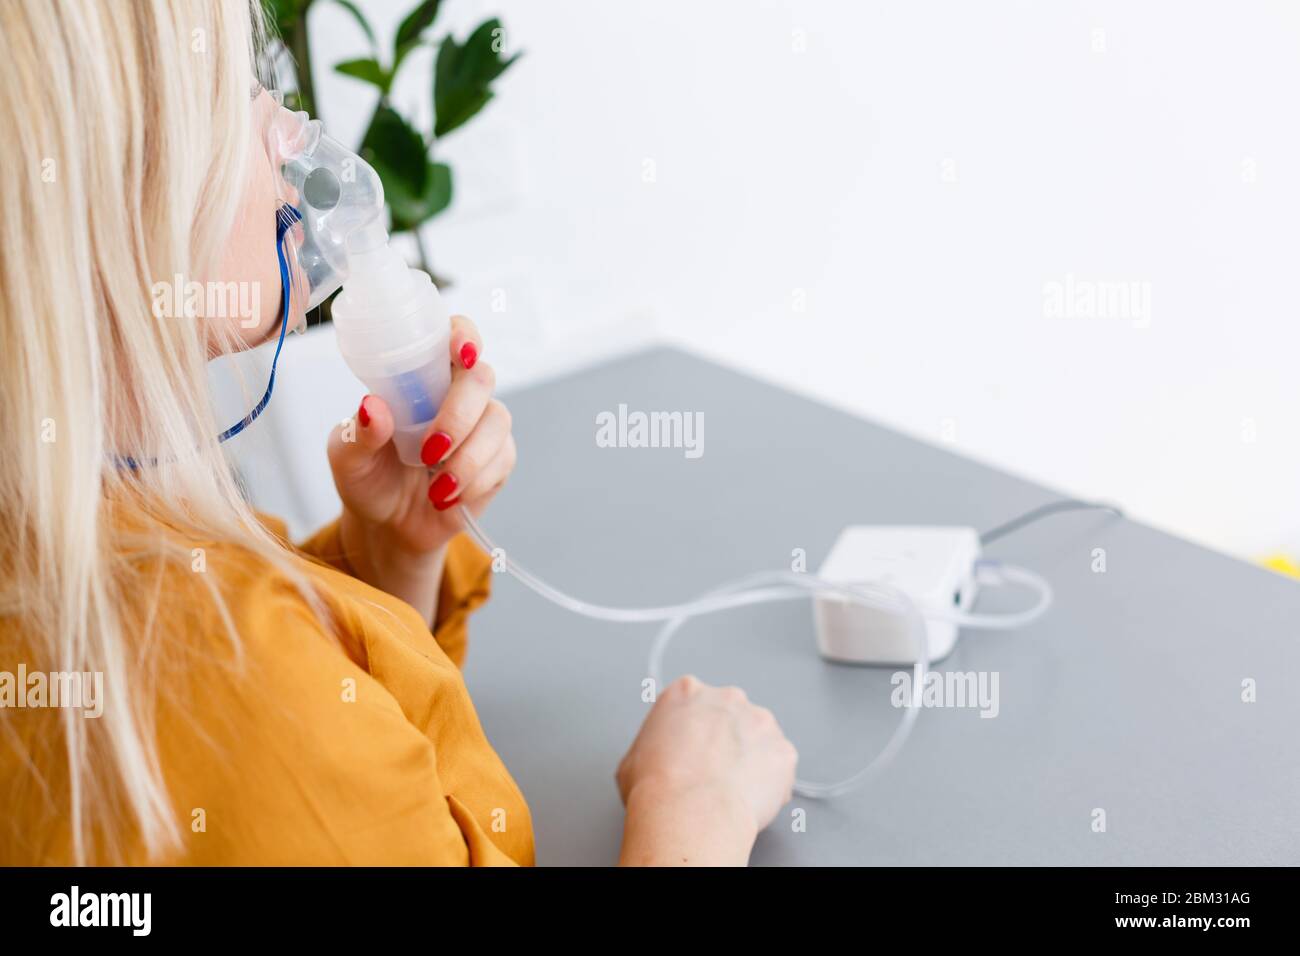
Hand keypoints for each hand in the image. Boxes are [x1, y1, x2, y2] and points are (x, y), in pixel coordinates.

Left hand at [326, 316, 514, 621]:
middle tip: (428, 451)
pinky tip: (447, 496)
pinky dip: (474, 481)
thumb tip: (372, 407)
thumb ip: (359, 434)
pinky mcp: (498, 459)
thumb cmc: (368, 478)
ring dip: (467, 458)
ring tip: (436, 488)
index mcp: (421, 377)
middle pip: (481, 377)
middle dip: (459, 415)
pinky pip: (503, 459)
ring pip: (497, 420)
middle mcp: (457, 393)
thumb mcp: (347, 458)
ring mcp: (482, 425)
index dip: (464, 335)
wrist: (389, 526)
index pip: (452, 336)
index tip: (461, 352)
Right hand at [616, 675, 797, 865]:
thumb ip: (652, 749)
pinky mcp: (784, 751)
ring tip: (730, 792)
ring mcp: (761, 722)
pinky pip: (779, 767)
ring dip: (750, 760)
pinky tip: (749, 801)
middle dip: (724, 741)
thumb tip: (654, 763)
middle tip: (710, 773)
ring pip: (759, 739)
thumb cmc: (658, 788)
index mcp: (686, 692)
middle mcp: (727, 698)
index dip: (691, 732)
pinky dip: (770, 783)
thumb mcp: (632, 760)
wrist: (690, 812)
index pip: (692, 703)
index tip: (690, 751)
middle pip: (729, 716)